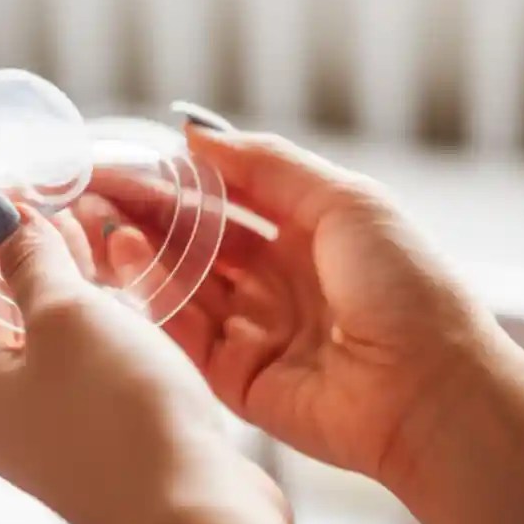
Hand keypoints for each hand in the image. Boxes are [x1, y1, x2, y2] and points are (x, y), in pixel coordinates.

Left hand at [0, 189, 300, 523]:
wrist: (190, 511)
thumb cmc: (119, 416)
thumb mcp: (67, 317)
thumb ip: (29, 261)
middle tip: (0, 198)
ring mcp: (37, 427)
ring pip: (22, 336)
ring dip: (35, 279)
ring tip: (56, 224)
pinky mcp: (83, 435)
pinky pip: (62, 360)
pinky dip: (71, 315)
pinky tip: (100, 286)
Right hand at [88, 115, 498, 484]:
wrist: (433, 390)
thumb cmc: (408, 287)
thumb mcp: (347, 201)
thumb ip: (268, 164)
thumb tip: (193, 133)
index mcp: (309, 233)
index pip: (226, 198)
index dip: (175, 178)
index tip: (121, 160)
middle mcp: (279, 280)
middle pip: (196, 240)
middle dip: (145, 214)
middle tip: (90, 190)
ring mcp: (258, 330)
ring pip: (184, 284)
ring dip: (141, 251)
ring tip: (100, 221)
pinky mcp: (239, 379)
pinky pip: (186, 334)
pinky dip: (154, 299)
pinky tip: (126, 262)